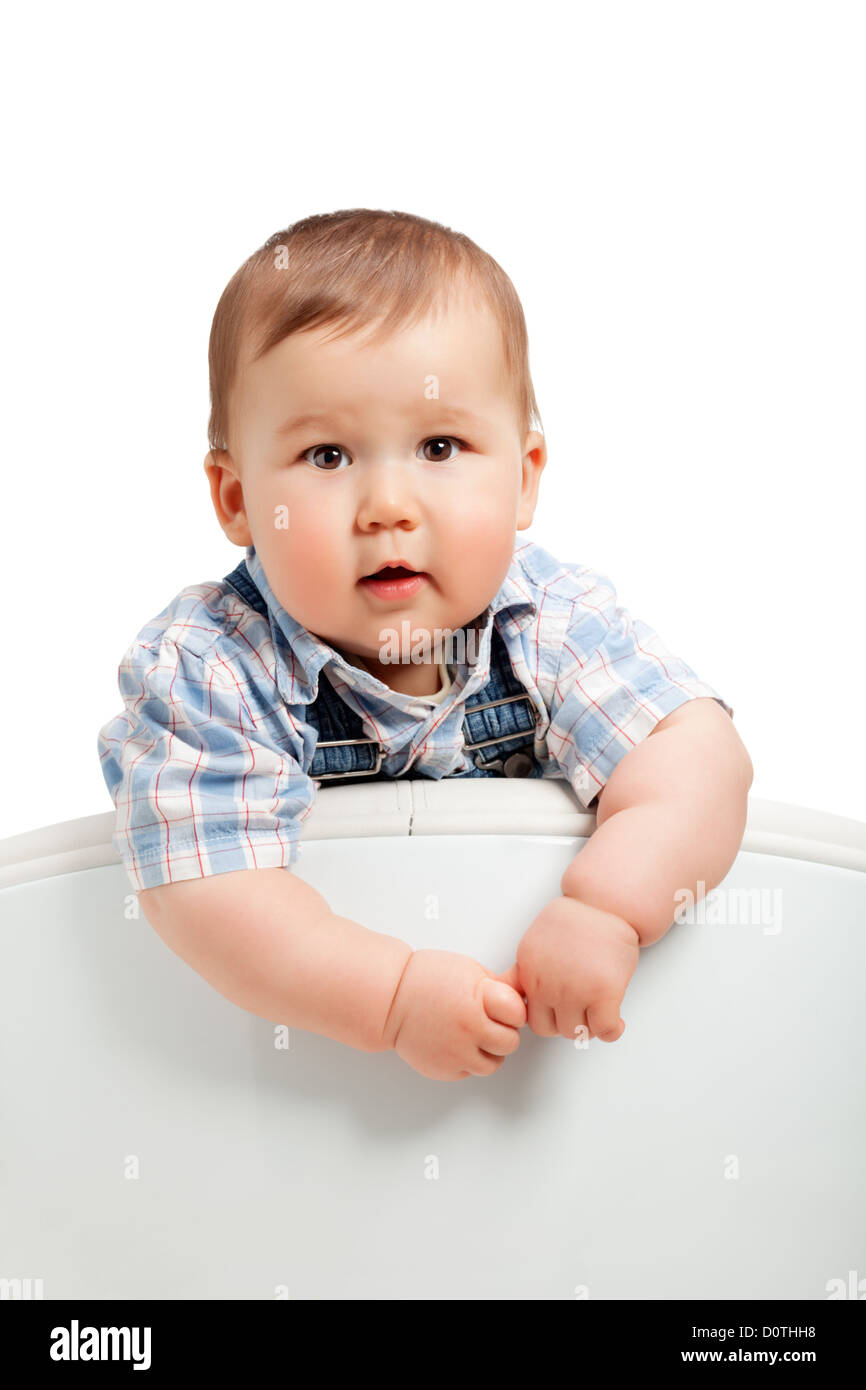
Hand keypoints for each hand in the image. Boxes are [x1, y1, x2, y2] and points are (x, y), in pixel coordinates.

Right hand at [386, 949, 526, 1080]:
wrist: (389, 1000)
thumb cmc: (426, 979)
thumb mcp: (468, 970)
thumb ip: (497, 986)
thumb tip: (521, 996)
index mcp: (478, 1002)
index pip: (518, 1014)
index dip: (512, 1009)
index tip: (503, 1006)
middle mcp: (469, 1031)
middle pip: (510, 1042)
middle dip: (503, 1031)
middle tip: (487, 1021)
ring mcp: (456, 1054)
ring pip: (493, 1064)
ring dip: (489, 1051)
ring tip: (472, 1034)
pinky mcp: (444, 1071)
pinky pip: (470, 1072)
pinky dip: (468, 1060)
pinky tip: (455, 1042)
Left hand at [509, 895, 639, 1041]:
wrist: (605, 903)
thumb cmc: (575, 921)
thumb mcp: (535, 945)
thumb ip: (525, 972)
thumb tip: (509, 992)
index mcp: (528, 972)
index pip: (528, 1015)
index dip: (546, 1016)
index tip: (559, 1012)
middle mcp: (547, 984)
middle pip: (549, 1029)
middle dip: (565, 1023)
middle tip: (580, 1011)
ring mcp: (575, 990)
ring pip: (576, 1032)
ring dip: (589, 1027)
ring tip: (599, 1011)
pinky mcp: (603, 993)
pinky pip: (605, 1030)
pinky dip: (612, 1031)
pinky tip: (616, 1021)